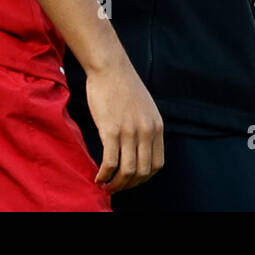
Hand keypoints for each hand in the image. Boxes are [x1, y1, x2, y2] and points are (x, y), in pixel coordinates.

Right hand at [83, 56, 163, 192]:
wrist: (109, 67)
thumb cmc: (122, 85)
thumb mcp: (144, 107)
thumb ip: (145, 127)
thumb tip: (138, 148)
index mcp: (156, 126)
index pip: (157, 164)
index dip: (144, 178)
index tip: (131, 180)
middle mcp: (146, 131)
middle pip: (143, 171)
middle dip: (129, 185)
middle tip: (116, 187)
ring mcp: (129, 131)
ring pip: (127, 171)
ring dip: (116, 184)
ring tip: (106, 185)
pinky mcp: (111, 129)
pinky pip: (110, 162)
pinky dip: (104, 175)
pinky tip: (98, 177)